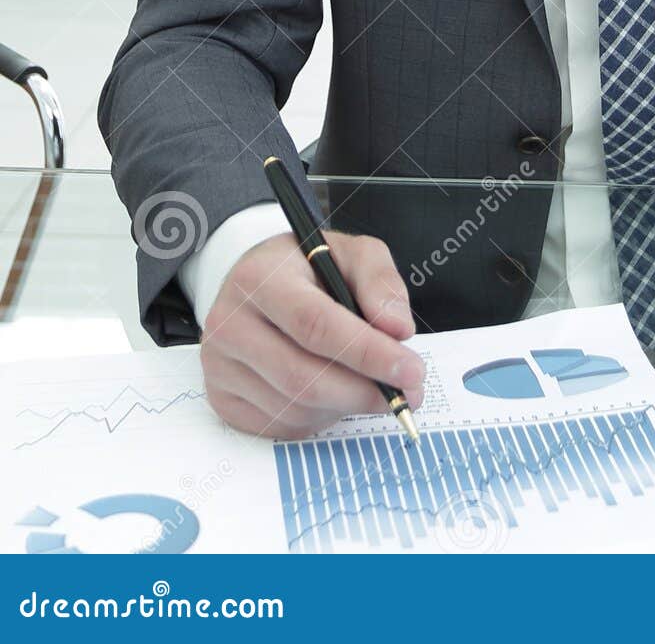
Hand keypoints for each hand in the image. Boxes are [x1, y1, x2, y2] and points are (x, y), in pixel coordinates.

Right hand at [200, 230, 425, 440]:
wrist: (258, 283)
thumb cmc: (310, 268)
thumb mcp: (351, 253)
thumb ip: (380, 282)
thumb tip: (398, 330)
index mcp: (259, 278)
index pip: (315, 325)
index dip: (367, 353)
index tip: (411, 371)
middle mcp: (229, 324)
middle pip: (303, 377)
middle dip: (365, 391)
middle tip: (408, 394)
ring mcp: (219, 367)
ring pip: (295, 408)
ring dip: (346, 406)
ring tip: (374, 388)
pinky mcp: (221, 399)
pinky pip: (281, 425)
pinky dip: (320, 418)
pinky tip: (338, 394)